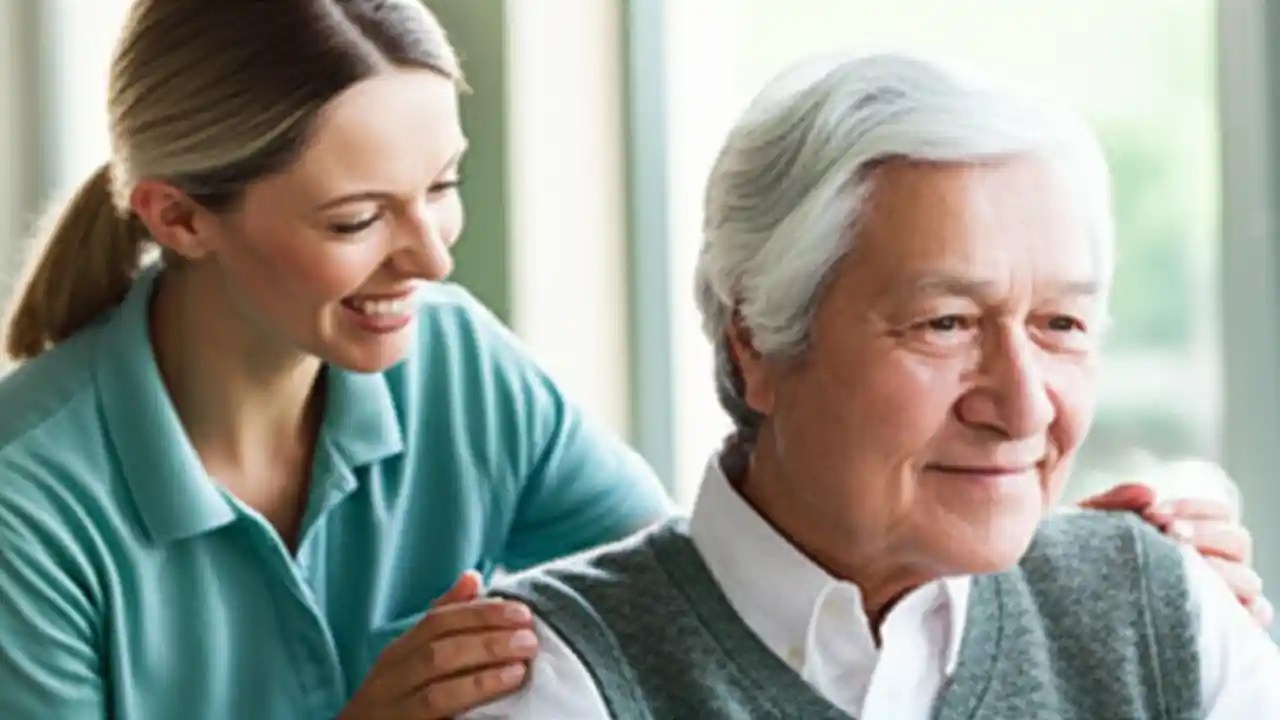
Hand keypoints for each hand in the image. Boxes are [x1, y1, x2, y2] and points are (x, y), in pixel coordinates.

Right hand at [339, 572, 538, 718]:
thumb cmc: (396, 698)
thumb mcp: (412, 658)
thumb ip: (444, 620)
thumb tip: (472, 577)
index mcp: (397, 653)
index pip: (438, 622)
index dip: (481, 614)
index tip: (522, 612)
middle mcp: (390, 678)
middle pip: (438, 652)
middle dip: (488, 642)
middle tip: (529, 640)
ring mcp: (392, 711)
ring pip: (435, 690)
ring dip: (482, 677)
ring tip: (519, 668)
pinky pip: (432, 717)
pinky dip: (465, 706)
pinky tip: (495, 704)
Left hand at [1080, 483, 1272, 627]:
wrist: (1062, 599)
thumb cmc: (1077, 559)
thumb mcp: (1086, 528)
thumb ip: (1113, 504)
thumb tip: (1148, 492)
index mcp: (1189, 534)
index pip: (1218, 512)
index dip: (1193, 508)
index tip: (1153, 513)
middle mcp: (1213, 562)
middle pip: (1237, 541)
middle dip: (1205, 534)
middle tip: (1168, 535)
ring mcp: (1221, 595)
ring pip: (1248, 578)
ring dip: (1223, 570)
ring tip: (1185, 569)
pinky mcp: (1222, 628)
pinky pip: (1255, 617)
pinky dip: (1247, 610)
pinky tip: (1215, 605)